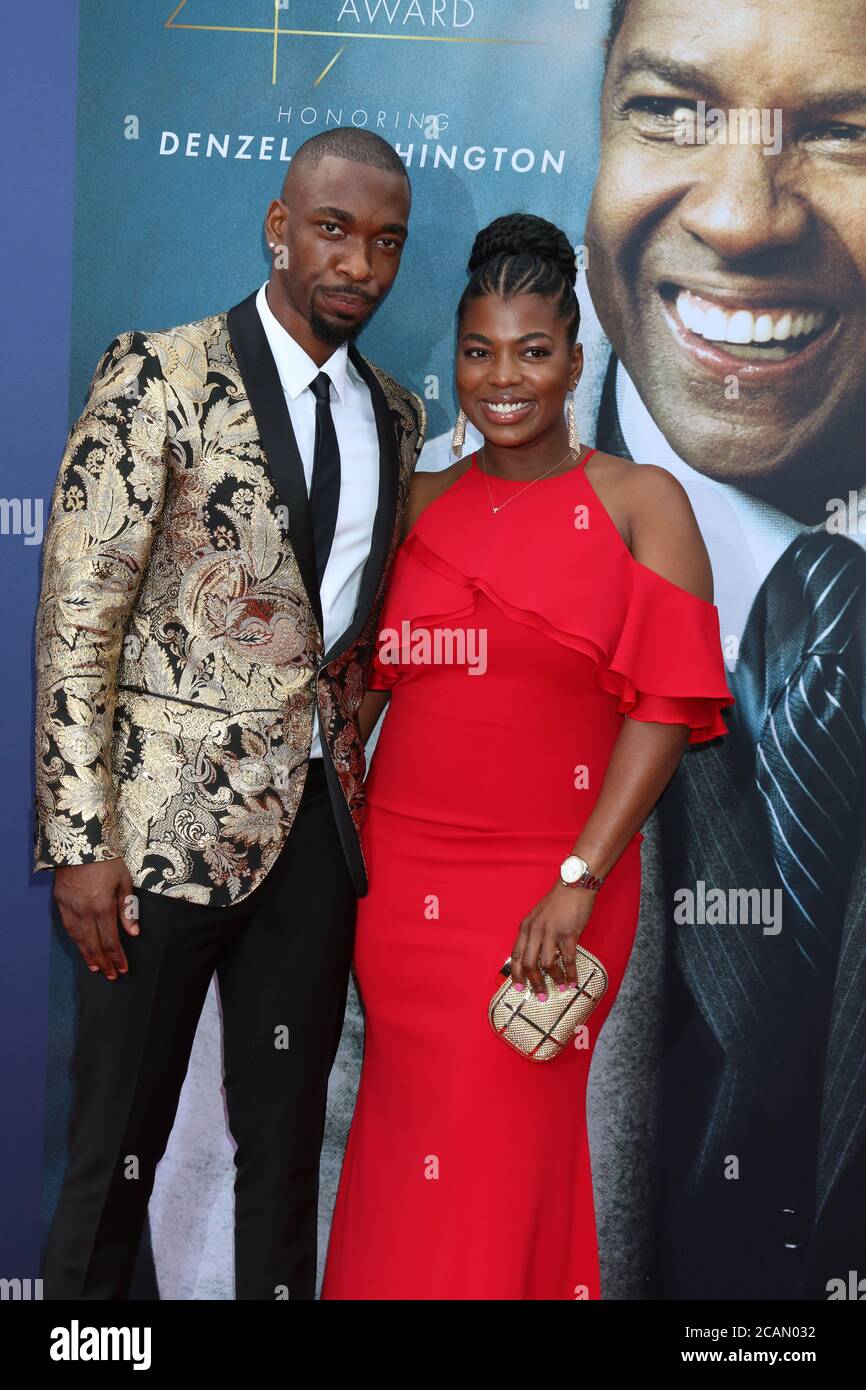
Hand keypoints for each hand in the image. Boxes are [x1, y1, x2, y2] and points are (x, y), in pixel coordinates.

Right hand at [53, 860, 137, 979]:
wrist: (80, 842)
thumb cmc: (107, 860)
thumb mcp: (124, 881)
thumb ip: (128, 909)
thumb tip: (133, 932)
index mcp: (102, 906)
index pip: (110, 940)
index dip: (117, 957)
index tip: (123, 969)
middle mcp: (84, 911)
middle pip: (94, 944)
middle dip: (103, 962)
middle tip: (111, 975)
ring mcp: (70, 908)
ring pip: (79, 939)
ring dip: (88, 955)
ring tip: (96, 968)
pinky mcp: (60, 902)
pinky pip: (68, 928)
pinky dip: (76, 941)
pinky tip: (81, 948)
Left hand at [509, 881, 596, 996]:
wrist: (574, 885)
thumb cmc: (558, 901)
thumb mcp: (538, 916)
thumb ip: (535, 934)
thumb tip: (536, 957)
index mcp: (526, 927)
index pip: (516, 955)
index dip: (516, 974)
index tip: (518, 987)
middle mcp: (535, 930)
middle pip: (529, 964)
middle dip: (534, 983)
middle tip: (540, 995)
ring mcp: (551, 932)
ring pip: (547, 964)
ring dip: (553, 980)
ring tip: (559, 988)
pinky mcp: (568, 933)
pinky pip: (567, 959)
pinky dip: (570, 973)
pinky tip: (573, 980)